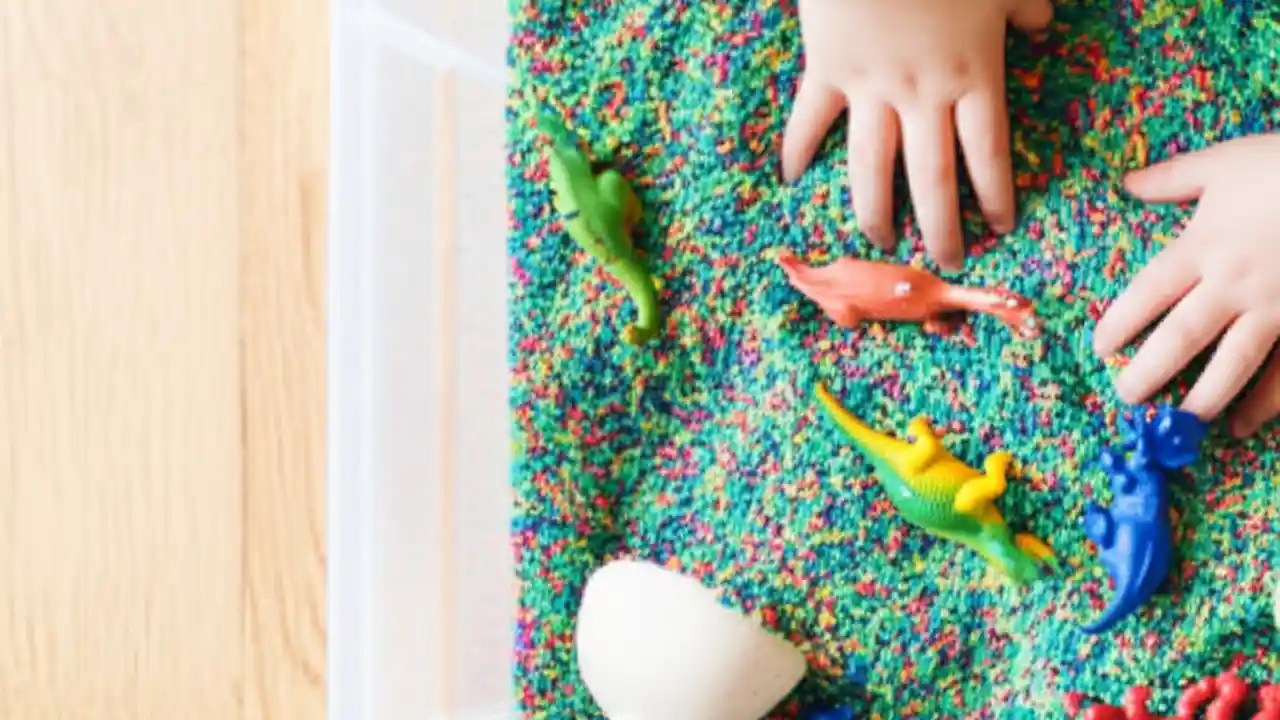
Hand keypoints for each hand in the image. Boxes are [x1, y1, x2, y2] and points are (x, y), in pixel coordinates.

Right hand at [780, 0, 1052, 269]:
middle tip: (946, 261)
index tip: (999, 226)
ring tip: (881, 241)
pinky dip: (799, 149)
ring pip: (873, 167)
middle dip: (941, 227)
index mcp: (973, 74)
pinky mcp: (828, 71)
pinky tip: (793, 178)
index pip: (987, 153)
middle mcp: (922, 95)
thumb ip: (1027, 8)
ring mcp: (870, 87)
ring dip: (876, 212)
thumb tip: (1041, 28)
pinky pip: (812, 121)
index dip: (995, 196)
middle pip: (932, 179)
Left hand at [1094, 133, 1279, 436]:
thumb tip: (1125, 183)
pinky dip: (1266, 403)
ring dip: (1203, 397)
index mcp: (1204, 246)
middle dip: (1149, 371)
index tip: (1100, 348)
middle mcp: (1234, 284)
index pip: (1148, 293)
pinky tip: (1244, 424)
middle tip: (1127, 397)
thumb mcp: (1226, 161)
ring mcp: (1278, 307)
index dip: (1120, 323)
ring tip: (1180, 422)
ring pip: (1233, 363)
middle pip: (1181, 337)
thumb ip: (1172, 178)